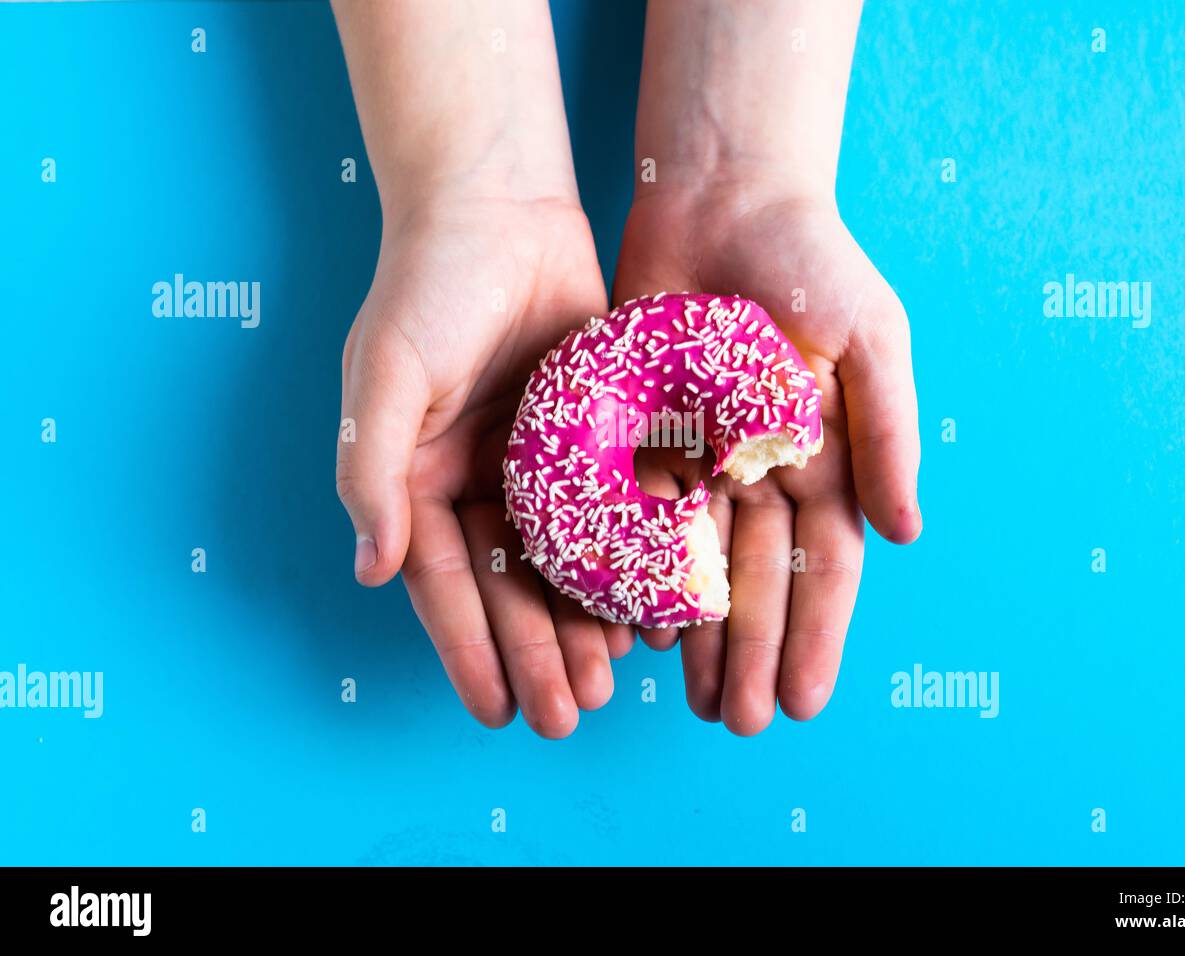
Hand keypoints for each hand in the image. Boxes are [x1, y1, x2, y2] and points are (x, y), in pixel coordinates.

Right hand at [336, 194, 635, 736]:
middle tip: (568, 716)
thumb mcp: (385, 377)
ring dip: (586, 623)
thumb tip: (373, 572)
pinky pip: (616, 511)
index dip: (470, 651)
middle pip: (511, 588)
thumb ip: (372, 473)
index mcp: (420, 482)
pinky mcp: (593, 437)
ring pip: (566, 562)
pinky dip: (632, 558)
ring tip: (612, 682)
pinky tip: (656, 605)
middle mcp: (479, 483)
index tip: (497, 712)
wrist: (500, 206)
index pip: (446, 585)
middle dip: (537, 654)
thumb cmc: (428, 285)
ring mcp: (539, 464)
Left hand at [613, 180, 920, 733]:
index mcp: (827, 460)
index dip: (818, 637)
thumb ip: (887, 435)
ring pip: (699, 568)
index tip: (804, 703)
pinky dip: (639, 574)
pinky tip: (637, 629)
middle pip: (759, 583)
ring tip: (694, 704)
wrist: (720, 195)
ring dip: (701, 638)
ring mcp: (703, 462)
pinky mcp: (644, 439)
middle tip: (739, 725)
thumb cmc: (810, 260)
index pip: (825, 569)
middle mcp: (766, 475)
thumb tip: (908, 537)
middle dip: (754, 656)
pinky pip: (640, 520)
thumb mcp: (871, 339)